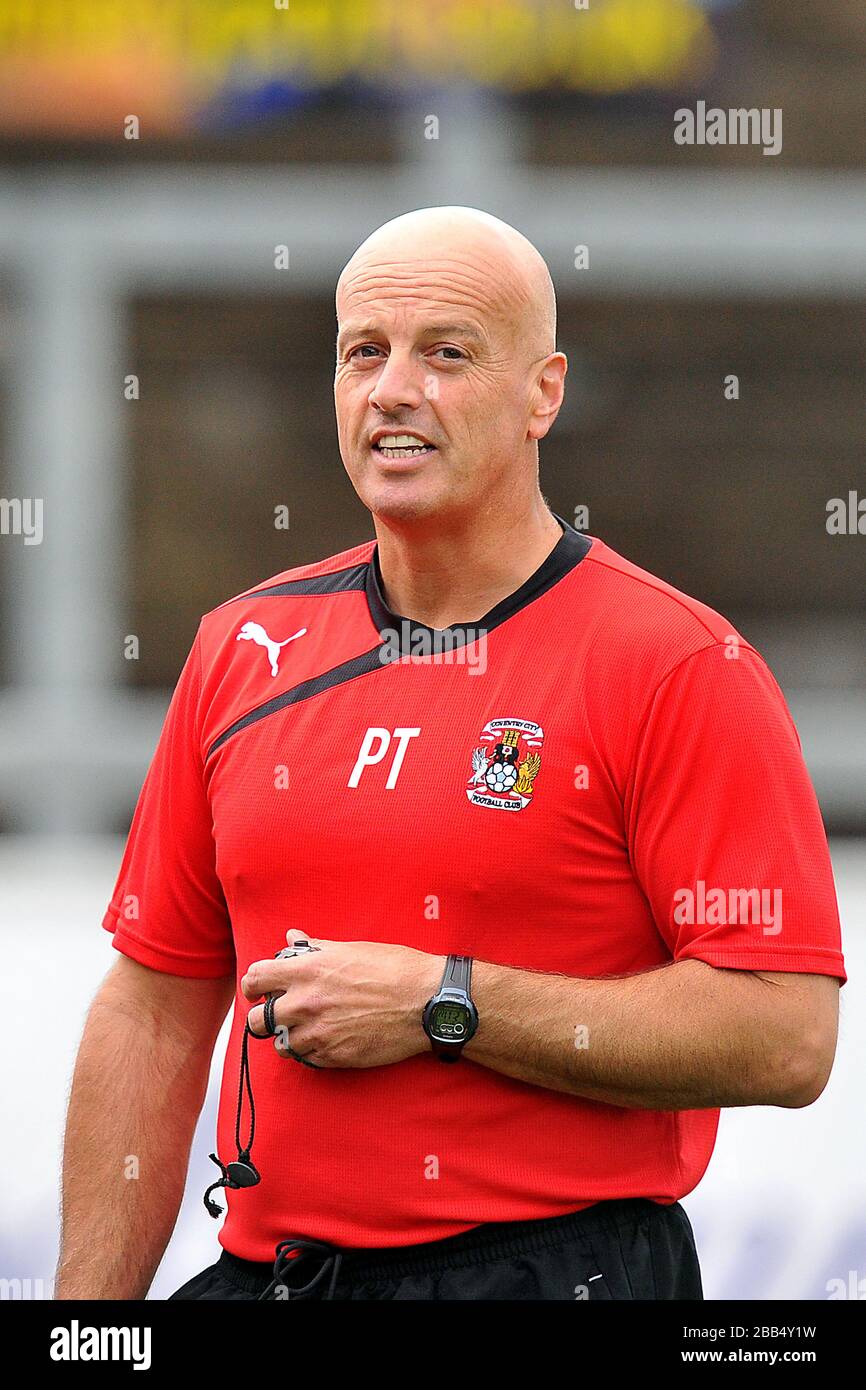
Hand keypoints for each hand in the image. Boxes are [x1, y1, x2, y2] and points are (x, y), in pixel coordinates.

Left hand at [241, 929, 444, 1068]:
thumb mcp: (351, 950)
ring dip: (289, 1036)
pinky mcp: (333, 1057)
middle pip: (256, 1021)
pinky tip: (328, 1038)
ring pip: (280, 1043)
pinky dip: (311, 1051)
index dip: (254, 985)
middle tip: (281, 1012)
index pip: (254, 980)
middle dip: (264, 1016)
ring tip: (306, 1028)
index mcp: (307, 970)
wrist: (425, 1002)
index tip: (260, 988)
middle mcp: (305, 1003)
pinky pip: (305, 1059)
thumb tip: (291, 938)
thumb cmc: (393, 969)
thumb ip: (314, 948)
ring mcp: (318, 1033)